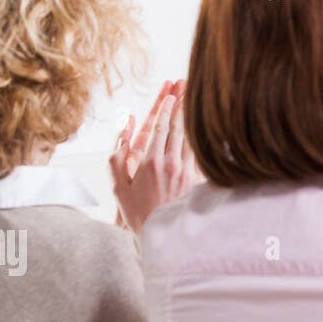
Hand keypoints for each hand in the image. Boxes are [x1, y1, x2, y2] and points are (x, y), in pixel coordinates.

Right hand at [109, 79, 203, 231]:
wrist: (160, 234)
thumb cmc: (136, 210)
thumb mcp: (117, 185)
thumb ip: (117, 156)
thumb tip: (124, 129)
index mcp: (150, 163)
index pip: (160, 128)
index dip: (166, 109)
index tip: (171, 94)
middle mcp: (171, 164)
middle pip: (179, 127)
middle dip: (182, 105)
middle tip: (188, 86)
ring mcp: (186, 171)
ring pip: (191, 137)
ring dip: (193, 117)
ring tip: (198, 99)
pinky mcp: (196, 178)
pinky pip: (199, 151)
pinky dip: (201, 136)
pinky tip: (205, 126)